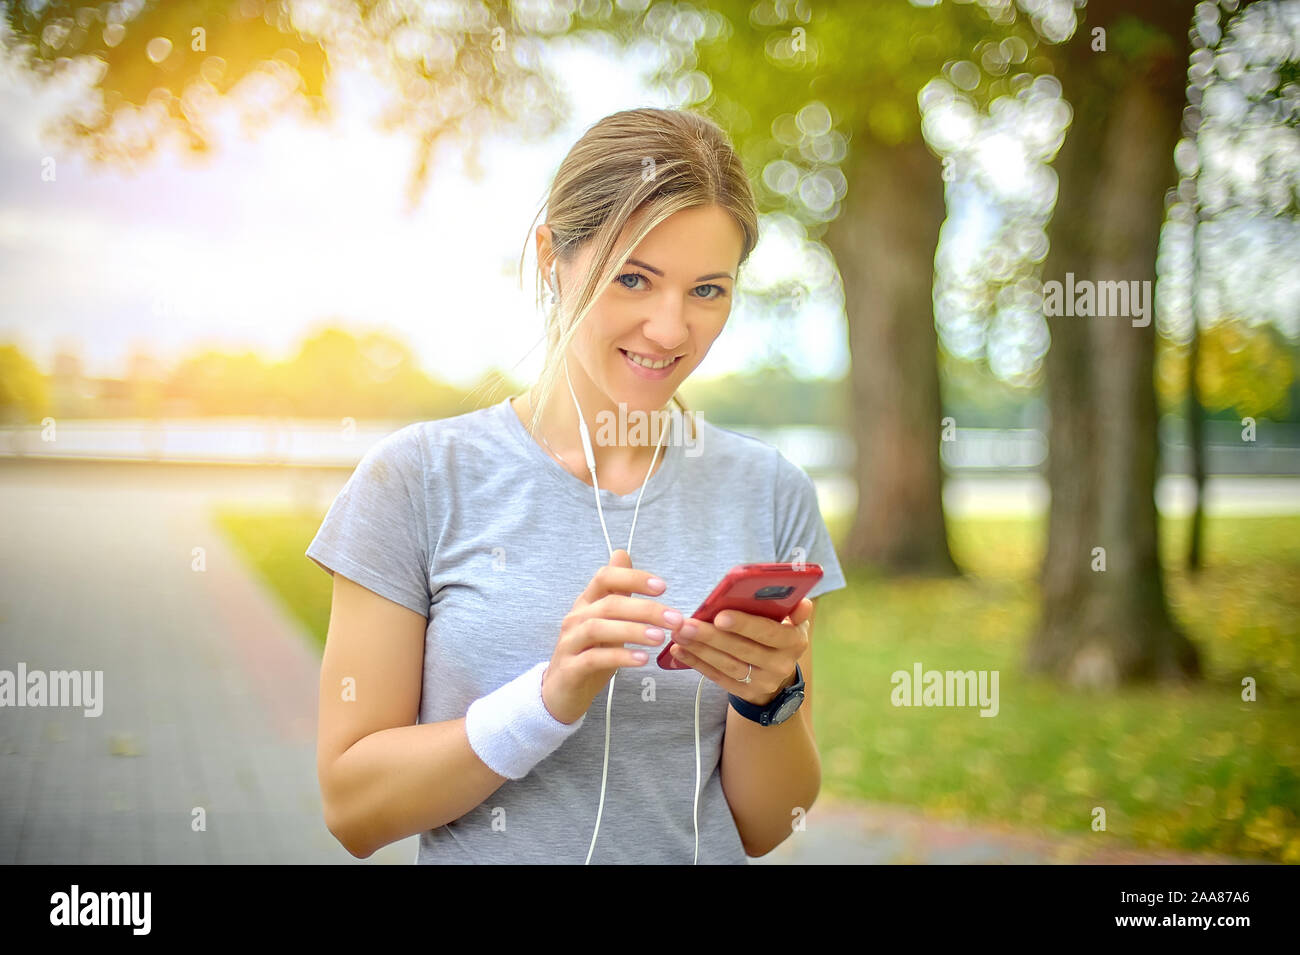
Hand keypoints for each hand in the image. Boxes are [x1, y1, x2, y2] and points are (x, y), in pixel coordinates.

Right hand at [541, 549, 680, 724]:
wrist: (561, 691)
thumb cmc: (590, 653)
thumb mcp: (606, 620)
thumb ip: (617, 591)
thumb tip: (623, 554)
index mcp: (587, 602)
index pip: (605, 577)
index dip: (633, 578)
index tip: (662, 586)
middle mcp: (576, 618)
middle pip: (609, 604)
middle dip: (645, 609)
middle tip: (674, 618)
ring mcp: (570, 642)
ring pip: (599, 628)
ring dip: (633, 631)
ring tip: (660, 638)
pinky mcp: (570, 668)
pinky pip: (594, 658)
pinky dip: (620, 656)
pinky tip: (642, 659)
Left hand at [667, 598, 812, 706]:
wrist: (778, 680)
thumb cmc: (779, 639)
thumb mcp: (793, 624)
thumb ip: (795, 612)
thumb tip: (802, 603)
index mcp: (793, 643)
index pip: (769, 633)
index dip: (744, 624)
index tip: (719, 615)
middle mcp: (780, 665)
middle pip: (742, 649)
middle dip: (711, 636)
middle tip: (686, 623)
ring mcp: (761, 682)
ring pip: (726, 665)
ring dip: (699, 649)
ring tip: (678, 633)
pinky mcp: (743, 692)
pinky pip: (717, 677)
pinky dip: (696, 663)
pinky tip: (679, 650)